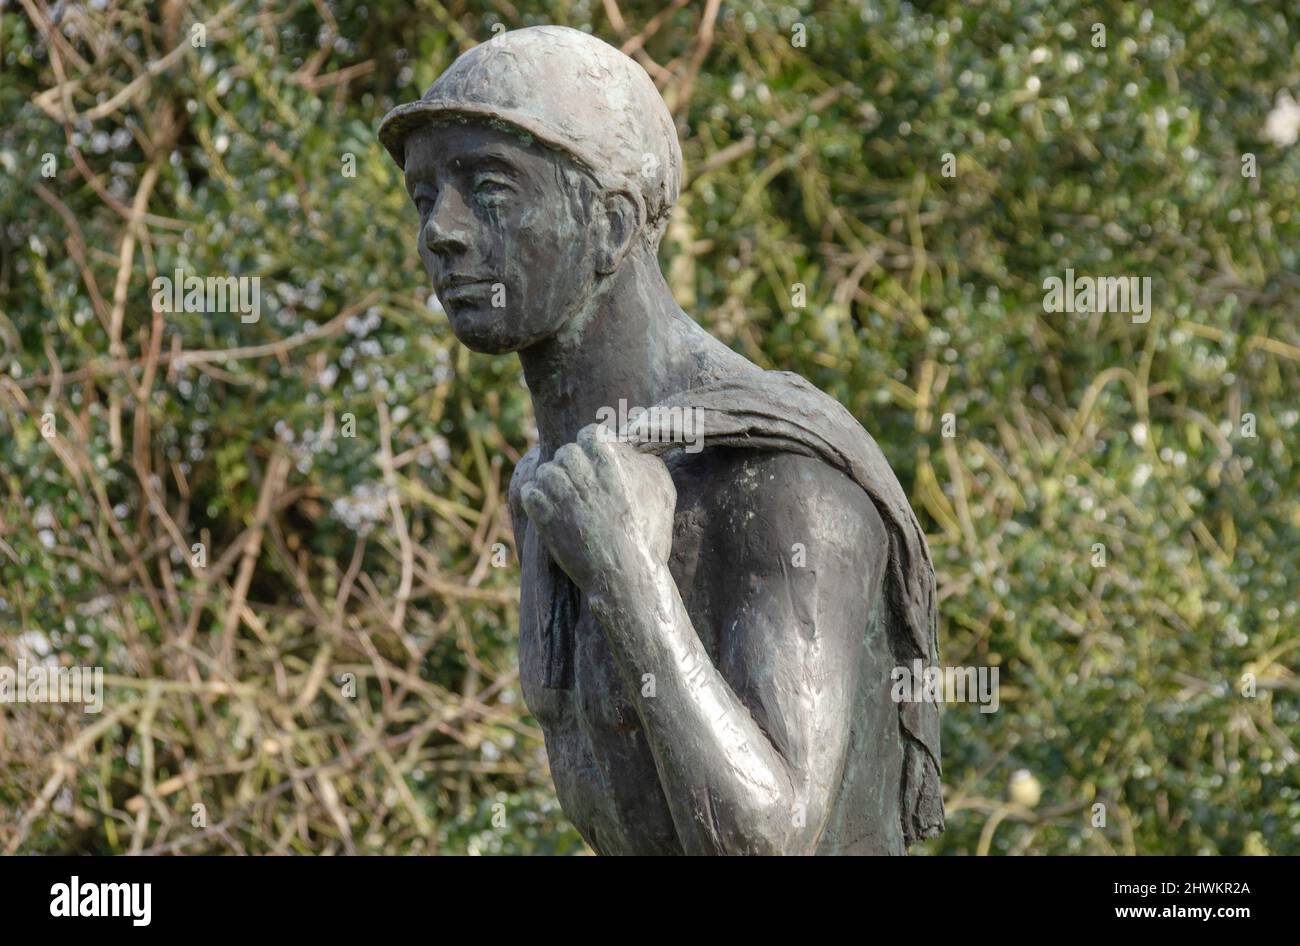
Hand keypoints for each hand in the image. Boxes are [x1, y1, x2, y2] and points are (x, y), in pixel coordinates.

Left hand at [520, 423, 675, 592]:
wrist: (626, 576)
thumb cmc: (649, 535)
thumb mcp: (663, 491)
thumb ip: (648, 463)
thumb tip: (635, 450)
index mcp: (609, 461)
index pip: (589, 433)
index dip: (590, 445)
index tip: (593, 459)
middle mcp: (582, 473)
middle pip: (566, 451)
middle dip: (572, 465)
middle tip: (579, 483)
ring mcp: (560, 494)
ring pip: (545, 471)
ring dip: (553, 482)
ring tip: (563, 498)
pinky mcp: (544, 516)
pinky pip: (529, 492)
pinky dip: (537, 499)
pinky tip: (549, 509)